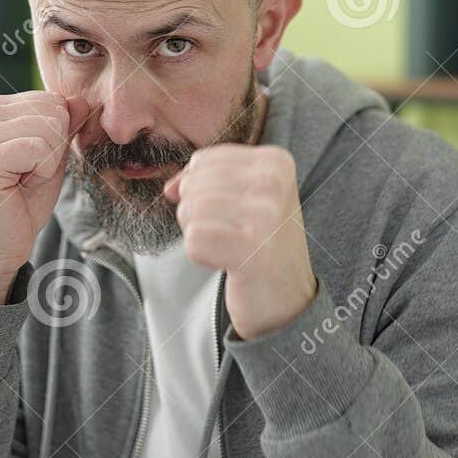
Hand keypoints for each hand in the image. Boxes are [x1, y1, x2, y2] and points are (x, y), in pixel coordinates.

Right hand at [0, 91, 89, 303]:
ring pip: (50, 127)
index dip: (57, 136)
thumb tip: (82, 100)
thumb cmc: (23, 199)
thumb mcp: (53, 155)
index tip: (31, 161)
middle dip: (55, 147)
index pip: (53, 99)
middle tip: (28, 173)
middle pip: (54, 109)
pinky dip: (43, 172)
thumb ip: (66, 126)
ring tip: (22, 178)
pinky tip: (18, 185)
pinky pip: (41, 148)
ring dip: (48, 161)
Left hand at [163, 144, 316, 338]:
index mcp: (275, 161)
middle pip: (192, 185)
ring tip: (230, 247)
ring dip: (200, 235)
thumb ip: (204, 180)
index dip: (199, 190)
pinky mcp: (250, 249)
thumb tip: (171, 187)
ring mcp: (265, 215)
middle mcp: (274, 182)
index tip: (230, 213)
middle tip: (230, 233)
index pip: (202, 161)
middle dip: (198, 214)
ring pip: (189, 211)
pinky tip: (227, 261)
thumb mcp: (244, 197)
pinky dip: (202, 256)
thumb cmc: (262, 242)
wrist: (287, 296)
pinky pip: (193, 240)